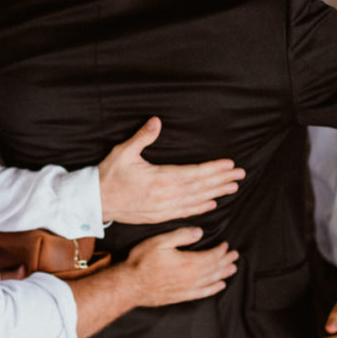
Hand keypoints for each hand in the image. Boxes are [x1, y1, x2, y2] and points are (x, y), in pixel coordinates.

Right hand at [98, 117, 243, 222]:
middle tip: (240, 175)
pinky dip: (201, 208)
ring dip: (216, 193)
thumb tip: (156, 121)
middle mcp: (166, 196)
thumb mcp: (123, 152)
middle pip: (201, 187)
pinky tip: (212, 204)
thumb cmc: (109, 175)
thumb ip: (142, 137)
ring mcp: (163, 209)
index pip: (195, 173)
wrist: (95, 202)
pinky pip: (185, 212)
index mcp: (160, 178)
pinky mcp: (159, 216)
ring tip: (233, 188)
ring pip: (196, 201)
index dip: (214, 169)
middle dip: (222, 180)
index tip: (230, 165)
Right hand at [125, 226, 238, 305]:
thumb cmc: (142, 261)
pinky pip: (203, 293)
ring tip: (233, 269)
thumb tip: (200, 232)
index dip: (221, 251)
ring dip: (223, 274)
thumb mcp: (160, 241)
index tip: (226, 245)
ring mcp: (187, 289)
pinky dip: (213, 289)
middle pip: (214, 269)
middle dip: (226, 261)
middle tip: (235, 256)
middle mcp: (191, 278)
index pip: (212, 257)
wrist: (130, 285)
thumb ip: (181, 235)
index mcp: (188, 263)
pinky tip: (219, 286)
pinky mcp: (181, 296)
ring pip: (211, 281)